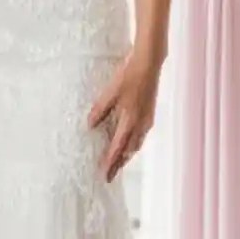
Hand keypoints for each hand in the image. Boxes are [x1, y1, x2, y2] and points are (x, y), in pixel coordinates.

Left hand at [88, 51, 161, 181]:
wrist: (149, 64)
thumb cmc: (129, 76)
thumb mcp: (110, 92)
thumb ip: (100, 110)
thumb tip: (90, 125)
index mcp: (130, 120)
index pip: (118, 148)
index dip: (111, 162)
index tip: (104, 175)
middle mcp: (141, 124)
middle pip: (129, 151)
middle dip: (119, 163)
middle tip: (110, 174)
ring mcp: (147, 119)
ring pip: (137, 144)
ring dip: (127, 155)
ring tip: (119, 163)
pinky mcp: (149, 113)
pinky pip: (141, 136)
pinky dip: (133, 144)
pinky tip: (129, 142)